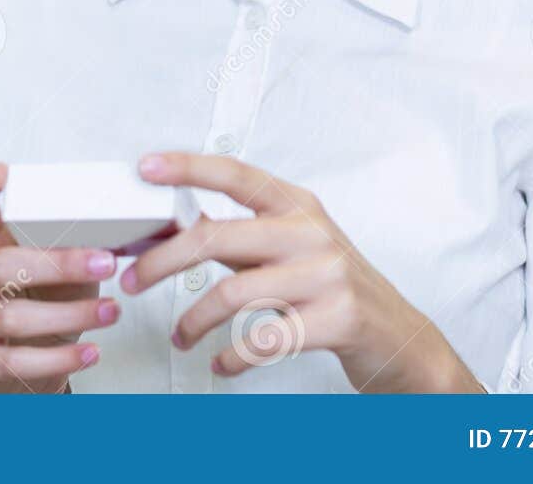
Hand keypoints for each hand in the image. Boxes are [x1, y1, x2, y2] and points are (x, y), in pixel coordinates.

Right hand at [0, 163, 120, 392]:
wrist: (24, 364)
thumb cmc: (44, 303)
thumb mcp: (58, 271)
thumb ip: (70, 248)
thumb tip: (119, 231)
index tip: (3, 172)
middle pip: (0, 266)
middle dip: (58, 265)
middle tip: (105, 264)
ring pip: (10, 318)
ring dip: (70, 315)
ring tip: (110, 313)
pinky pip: (10, 363)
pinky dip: (57, 359)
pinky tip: (89, 353)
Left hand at [122, 152, 480, 392]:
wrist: (400, 338)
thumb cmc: (334, 289)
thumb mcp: (292, 248)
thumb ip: (241, 237)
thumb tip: (172, 232)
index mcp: (297, 205)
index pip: (236, 174)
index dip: (188, 167)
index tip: (147, 167)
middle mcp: (311, 232)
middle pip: (218, 237)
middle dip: (163, 262)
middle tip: (132, 281)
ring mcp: (326, 275)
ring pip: (233, 293)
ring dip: (193, 320)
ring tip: (181, 337)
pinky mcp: (336, 319)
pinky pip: (262, 339)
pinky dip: (231, 358)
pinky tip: (221, 364)